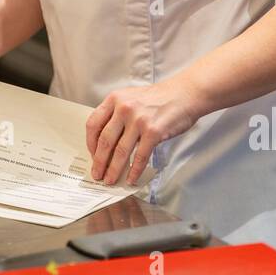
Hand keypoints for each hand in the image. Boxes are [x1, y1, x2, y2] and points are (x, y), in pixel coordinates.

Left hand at [86, 80, 201, 186]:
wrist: (184, 94)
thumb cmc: (158, 98)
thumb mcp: (130, 97)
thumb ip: (116, 114)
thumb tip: (105, 142)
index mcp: (114, 99)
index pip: (93, 124)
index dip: (90, 143)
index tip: (92, 155)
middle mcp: (124, 108)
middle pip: (105, 141)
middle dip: (99, 162)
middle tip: (97, 174)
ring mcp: (138, 120)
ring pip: (121, 152)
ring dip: (114, 170)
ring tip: (110, 180)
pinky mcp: (153, 132)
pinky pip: (140, 156)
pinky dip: (135, 170)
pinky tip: (131, 178)